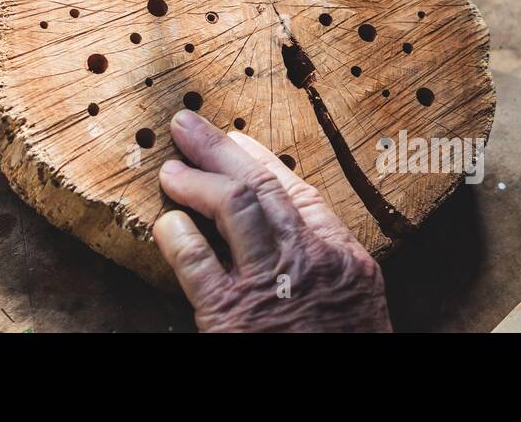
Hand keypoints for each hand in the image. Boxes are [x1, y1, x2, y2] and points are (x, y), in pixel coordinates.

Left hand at [152, 109, 390, 331]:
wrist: (350, 403)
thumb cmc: (347, 351)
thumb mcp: (355, 304)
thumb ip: (323, 264)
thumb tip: (286, 228)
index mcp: (343, 258)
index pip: (297, 191)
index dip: (260, 159)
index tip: (236, 141)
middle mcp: (309, 261)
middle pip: (261, 186)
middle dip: (220, 150)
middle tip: (186, 126)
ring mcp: (270, 286)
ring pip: (234, 206)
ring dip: (197, 181)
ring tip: (170, 171)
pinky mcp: (231, 317)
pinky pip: (197, 261)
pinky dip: (177, 236)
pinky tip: (165, 223)